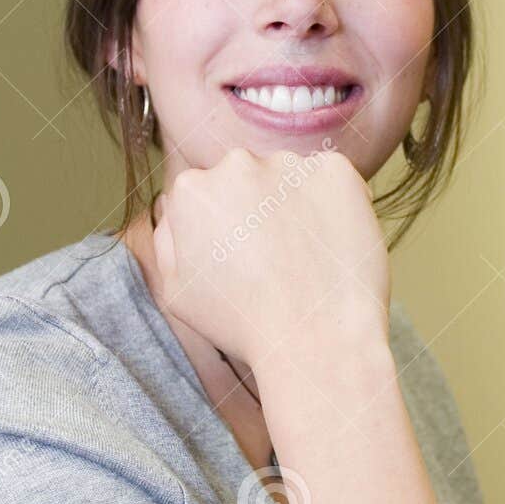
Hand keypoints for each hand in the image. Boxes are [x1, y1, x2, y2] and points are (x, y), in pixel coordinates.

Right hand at [152, 145, 390, 386]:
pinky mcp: (337, 171)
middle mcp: (237, 164)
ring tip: (307, 257)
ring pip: (292, 177)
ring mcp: (290, 164)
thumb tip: (174, 207)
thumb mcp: (177, 291)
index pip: (210, 194)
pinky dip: (336, 204)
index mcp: (191, 189)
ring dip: (297, 204)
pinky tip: (332, 244)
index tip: (245, 258)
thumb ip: (167, 240)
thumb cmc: (244, 324)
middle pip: (250, 177)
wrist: (315, 339)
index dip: (229, 228)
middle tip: (278, 258)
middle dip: (261, 208)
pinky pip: (335, 179)